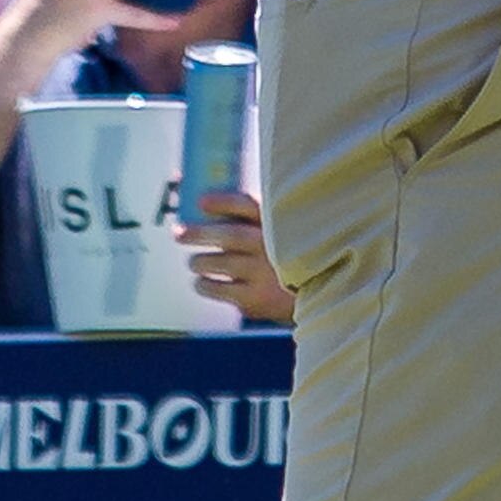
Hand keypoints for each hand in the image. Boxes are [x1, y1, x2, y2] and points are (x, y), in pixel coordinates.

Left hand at [179, 186, 296, 325]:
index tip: (201, 201)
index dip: (222, 202)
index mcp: (282, 225)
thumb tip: (208, 208)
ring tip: (195, 262)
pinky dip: (205, 285)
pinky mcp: (257, 299)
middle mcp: (274, 247)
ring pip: (220, 263)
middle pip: (229, 235)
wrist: (321, 298)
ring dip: (200, 262)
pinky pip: (219, 290)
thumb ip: (256, 221)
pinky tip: (202, 283)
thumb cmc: (293, 261)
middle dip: (198, 233)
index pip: (249, 205)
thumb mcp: (285, 234)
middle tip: (179, 233)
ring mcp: (266, 275)